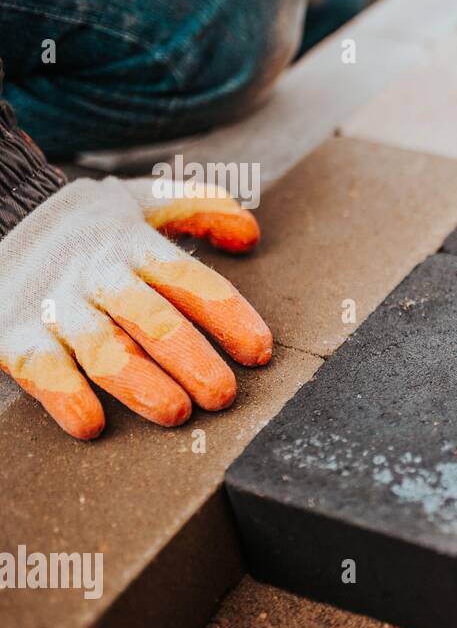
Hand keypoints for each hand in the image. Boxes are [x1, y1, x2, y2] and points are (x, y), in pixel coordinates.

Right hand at [0, 177, 270, 438]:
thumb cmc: (85, 227)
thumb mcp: (138, 202)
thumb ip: (199, 207)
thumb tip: (250, 235)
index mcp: (132, 245)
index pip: (190, 280)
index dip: (229, 316)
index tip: (260, 352)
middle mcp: (97, 275)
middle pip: (152, 319)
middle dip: (192, 359)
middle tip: (223, 395)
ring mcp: (55, 304)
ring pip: (103, 348)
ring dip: (140, 384)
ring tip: (174, 412)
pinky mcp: (12, 331)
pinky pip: (40, 367)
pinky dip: (64, 396)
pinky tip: (91, 425)